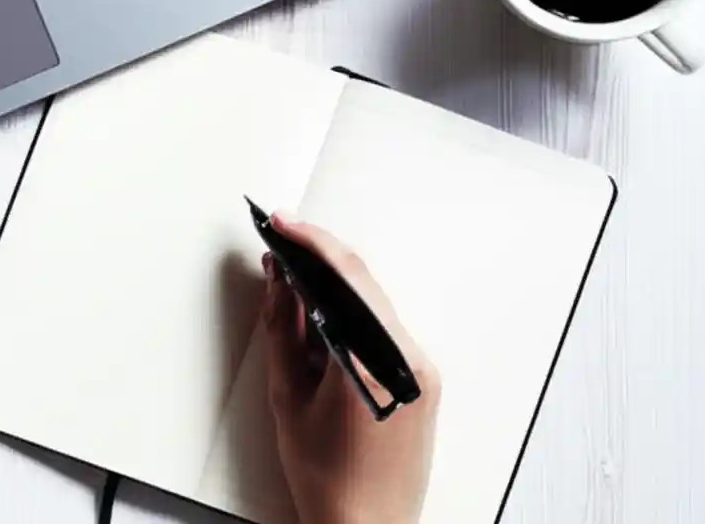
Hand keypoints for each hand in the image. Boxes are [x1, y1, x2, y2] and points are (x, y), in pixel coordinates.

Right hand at [262, 213, 440, 523]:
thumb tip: (281, 280)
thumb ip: (284, 331)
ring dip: (334, 288)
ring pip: (374, 305)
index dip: (310, 242)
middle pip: (364, 285)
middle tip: (281, 243)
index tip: (283, 223)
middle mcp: (411, 360)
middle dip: (319, 260)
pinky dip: (351, 316)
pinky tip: (321, 319)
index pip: (345, 278)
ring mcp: (423, 369)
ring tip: (293, 286)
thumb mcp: (289, 398)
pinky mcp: (423, 379)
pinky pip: (384, 329)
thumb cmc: (329, 481)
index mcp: (376, 363)